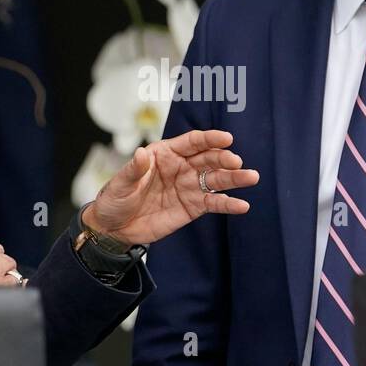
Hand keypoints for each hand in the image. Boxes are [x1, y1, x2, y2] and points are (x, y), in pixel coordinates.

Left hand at [85, 129, 259, 245]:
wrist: (114, 227)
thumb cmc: (116, 198)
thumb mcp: (121, 182)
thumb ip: (134, 169)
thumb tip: (142, 154)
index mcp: (165, 153)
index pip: (192, 142)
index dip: (209, 139)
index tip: (226, 138)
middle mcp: (182, 167)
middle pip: (208, 159)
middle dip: (224, 159)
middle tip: (236, 162)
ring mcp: (189, 187)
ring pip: (216, 179)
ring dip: (234, 179)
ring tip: (251, 178)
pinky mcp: (193, 207)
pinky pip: (214, 203)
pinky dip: (228, 204)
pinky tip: (242, 205)